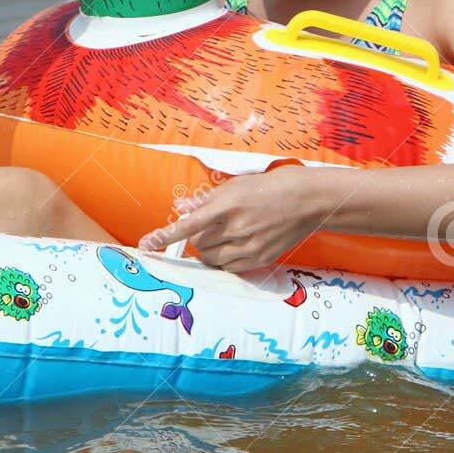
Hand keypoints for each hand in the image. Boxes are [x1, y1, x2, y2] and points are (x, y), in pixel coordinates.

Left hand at [138, 167, 331, 273]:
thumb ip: (206, 200)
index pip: (187, 225)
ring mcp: (248, 246)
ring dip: (208, 250)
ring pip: (210, 258)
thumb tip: (180, 208)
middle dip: (197, 237)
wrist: (308, 200)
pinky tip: (235, 246)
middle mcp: (236, 227)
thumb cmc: (271, 186)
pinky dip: (224, 260)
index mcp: (227, 205)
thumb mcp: (236, 185)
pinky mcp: (259, 259)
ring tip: (224, 234)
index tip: (145, 244)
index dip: (163, 236)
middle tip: (212, 225)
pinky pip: (228, 267)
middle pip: (197, 243)